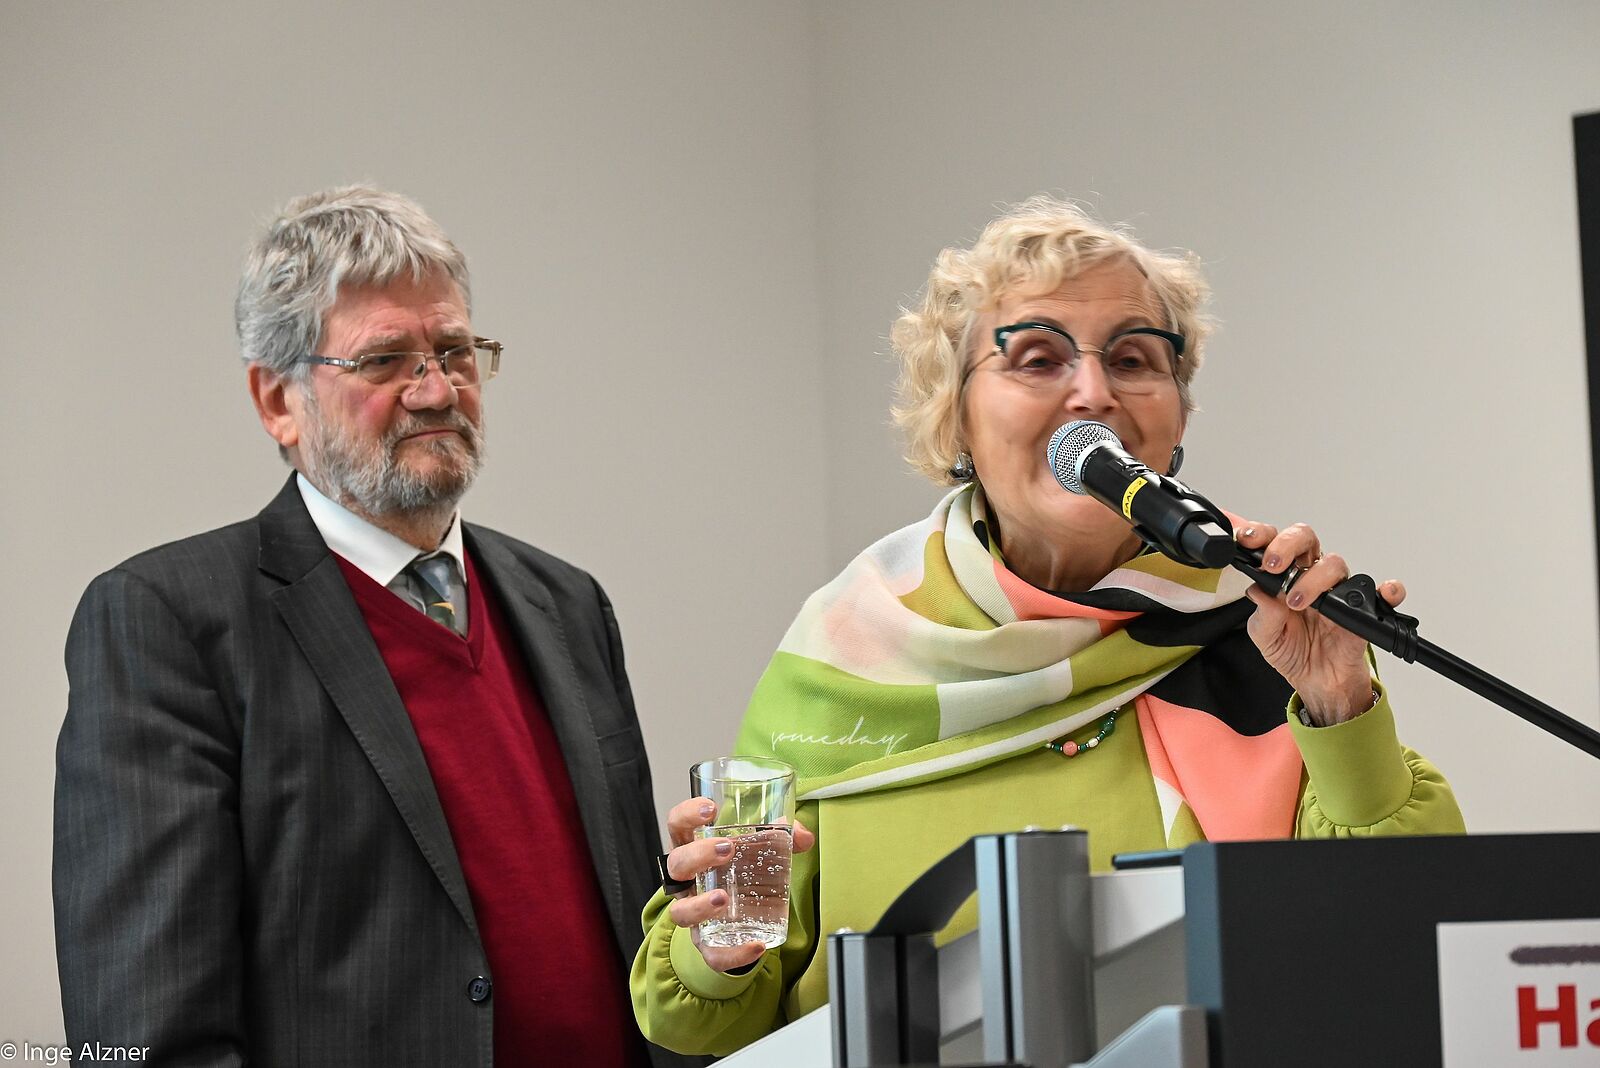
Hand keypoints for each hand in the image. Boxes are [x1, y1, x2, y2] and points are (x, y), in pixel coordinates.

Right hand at [661, 796, 815, 971]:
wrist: (738, 919)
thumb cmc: (740, 873)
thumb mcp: (757, 850)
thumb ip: (781, 837)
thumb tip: (802, 836)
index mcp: (694, 850)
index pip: (677, 826)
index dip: (688, 815)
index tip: (711, 809)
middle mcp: (687, 882)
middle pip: (676, 865)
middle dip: (698, 855)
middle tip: (727, 849)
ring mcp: (694, 914)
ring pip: (681, 912)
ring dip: (700, 905)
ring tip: (724, 898)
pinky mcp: (708, 944)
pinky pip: (712, 954)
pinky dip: (732, 954)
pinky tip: (756, 946)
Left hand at [1233, 520, 1406, 725]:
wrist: (1317, 681)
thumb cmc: (1291, 651)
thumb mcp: (1264, 636)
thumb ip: (1262, 613)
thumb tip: (1258, 591)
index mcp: (1284, 577)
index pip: (1274, 544)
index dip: (1262, 536)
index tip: (1248, 540)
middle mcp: (1311, 577)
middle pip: (1306, 540)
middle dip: (1287, 544)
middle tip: (1274, 565)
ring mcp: (1337, 591)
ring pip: (1334, 564)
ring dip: (1314, 579)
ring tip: (1297, 603)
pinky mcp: (1363, 609)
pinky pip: (1381, 593)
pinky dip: (1386, 590)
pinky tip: (1380, 593)